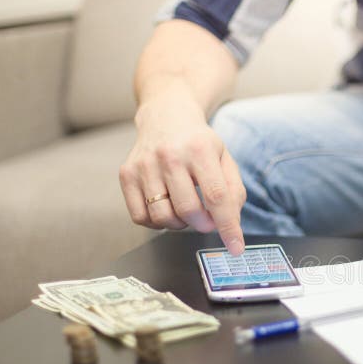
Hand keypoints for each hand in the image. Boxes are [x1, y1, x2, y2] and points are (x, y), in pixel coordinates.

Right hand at [119, 94, 246, 254]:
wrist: (166, 116)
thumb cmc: (198, 143)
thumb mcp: (225, 159)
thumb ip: (233, 191)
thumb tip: (231, 223)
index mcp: (200, 150)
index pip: (216, 196)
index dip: (228, 226)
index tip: (235, 247)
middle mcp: (170, 156)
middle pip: (188, 210)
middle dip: (203, 224)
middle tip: (207, 220)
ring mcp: (144, 165)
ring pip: (163, 217)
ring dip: (180, 224)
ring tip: (186, 209)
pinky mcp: (126, 173)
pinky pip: (140, 217)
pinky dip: (157, 222)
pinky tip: (166, 207)